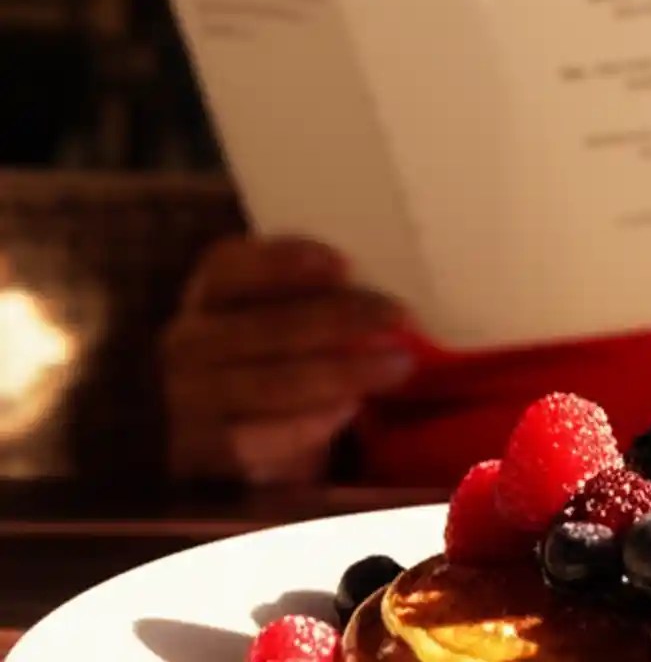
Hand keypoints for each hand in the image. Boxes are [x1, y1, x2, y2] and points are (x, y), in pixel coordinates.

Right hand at [162, 237, 415, 484]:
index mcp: (208, 295)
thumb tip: (379, 301)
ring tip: (398, 365)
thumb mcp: (280, 318)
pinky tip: (350, 408)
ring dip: (341, 372)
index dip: (282, 262)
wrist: (222, 437)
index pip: (229, 268)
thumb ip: (313, 302)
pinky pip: (258, 439)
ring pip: (269, 383)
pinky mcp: (204, 453)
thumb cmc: (271, 359)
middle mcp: (188, 343)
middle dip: (338, 319)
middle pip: (263, 327)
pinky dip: (308, 424)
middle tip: (397, 315)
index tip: (342, 263)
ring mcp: (189, 400)